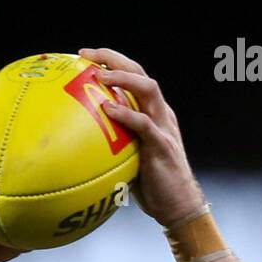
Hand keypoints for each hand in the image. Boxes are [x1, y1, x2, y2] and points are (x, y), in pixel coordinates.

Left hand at [78, 46, 205, 227]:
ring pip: (148, 89)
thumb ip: (116, 143)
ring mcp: (163, 127)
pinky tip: (108, 109)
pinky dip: (126, 114)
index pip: (135, 77)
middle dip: (114, 59)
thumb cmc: (152, 186)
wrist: (179, 206)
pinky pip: (144, 124)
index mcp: (154, 113)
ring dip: (123, 78)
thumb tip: (82, 142)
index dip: (112, 62)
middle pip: (140, 73)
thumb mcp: (131, 158)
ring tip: (100, 75)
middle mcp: (161, 114)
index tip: (86, 57)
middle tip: (87, 55)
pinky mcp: (162, 146)